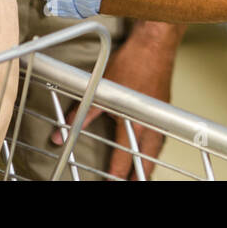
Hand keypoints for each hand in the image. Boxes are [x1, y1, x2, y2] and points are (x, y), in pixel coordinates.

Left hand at [51, 24, 179, 178]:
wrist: (154, 44)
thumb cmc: (133, 62)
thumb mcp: (101, 89)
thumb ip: (82, 114)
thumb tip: (62, 130)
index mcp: (135, 123)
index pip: (125, 159)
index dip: (116, 174)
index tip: (110, 182)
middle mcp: (151, 123)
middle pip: (148, 160)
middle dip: (139, 175)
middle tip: (132, 183)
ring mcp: (160, 115)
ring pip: (157, 149)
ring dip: (149, 162)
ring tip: (143, 173)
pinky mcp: (164, 107)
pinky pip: (162, 135)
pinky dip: (156, 145)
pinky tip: (151, 144)